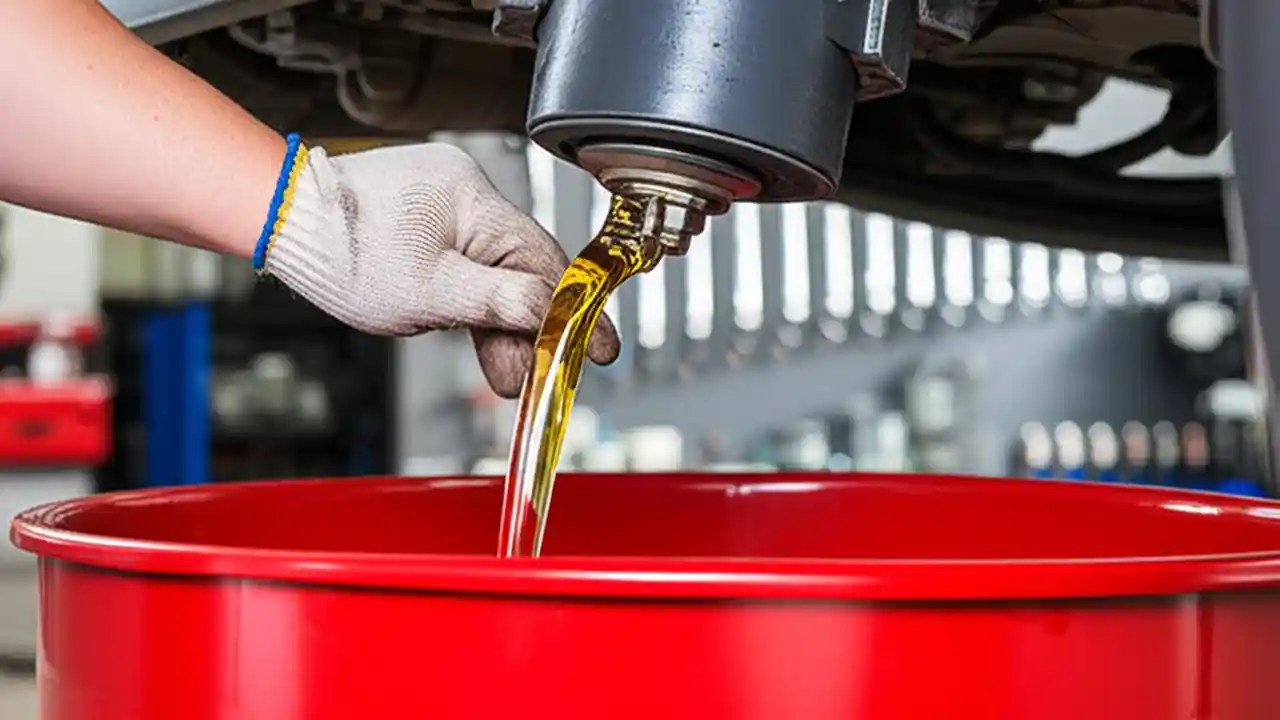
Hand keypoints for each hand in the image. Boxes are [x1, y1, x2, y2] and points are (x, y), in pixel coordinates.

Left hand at [262, 142, 619, 397]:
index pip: (545, 262)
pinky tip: (476, 334)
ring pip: (494, 271)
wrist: (281, 223)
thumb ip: (498, 304)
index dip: (574, 311)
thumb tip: (553, 316)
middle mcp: (467, 191)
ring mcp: (446, 203)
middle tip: (533, 376)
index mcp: (475, 200)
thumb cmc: (343, 253)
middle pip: (521, 270)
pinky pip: (468, 263)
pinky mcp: (427, 217)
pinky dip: (474, 302)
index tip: (600, 349)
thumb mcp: (429, 293)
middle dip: (528, 328)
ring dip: (498, 322)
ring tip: (501, 370)